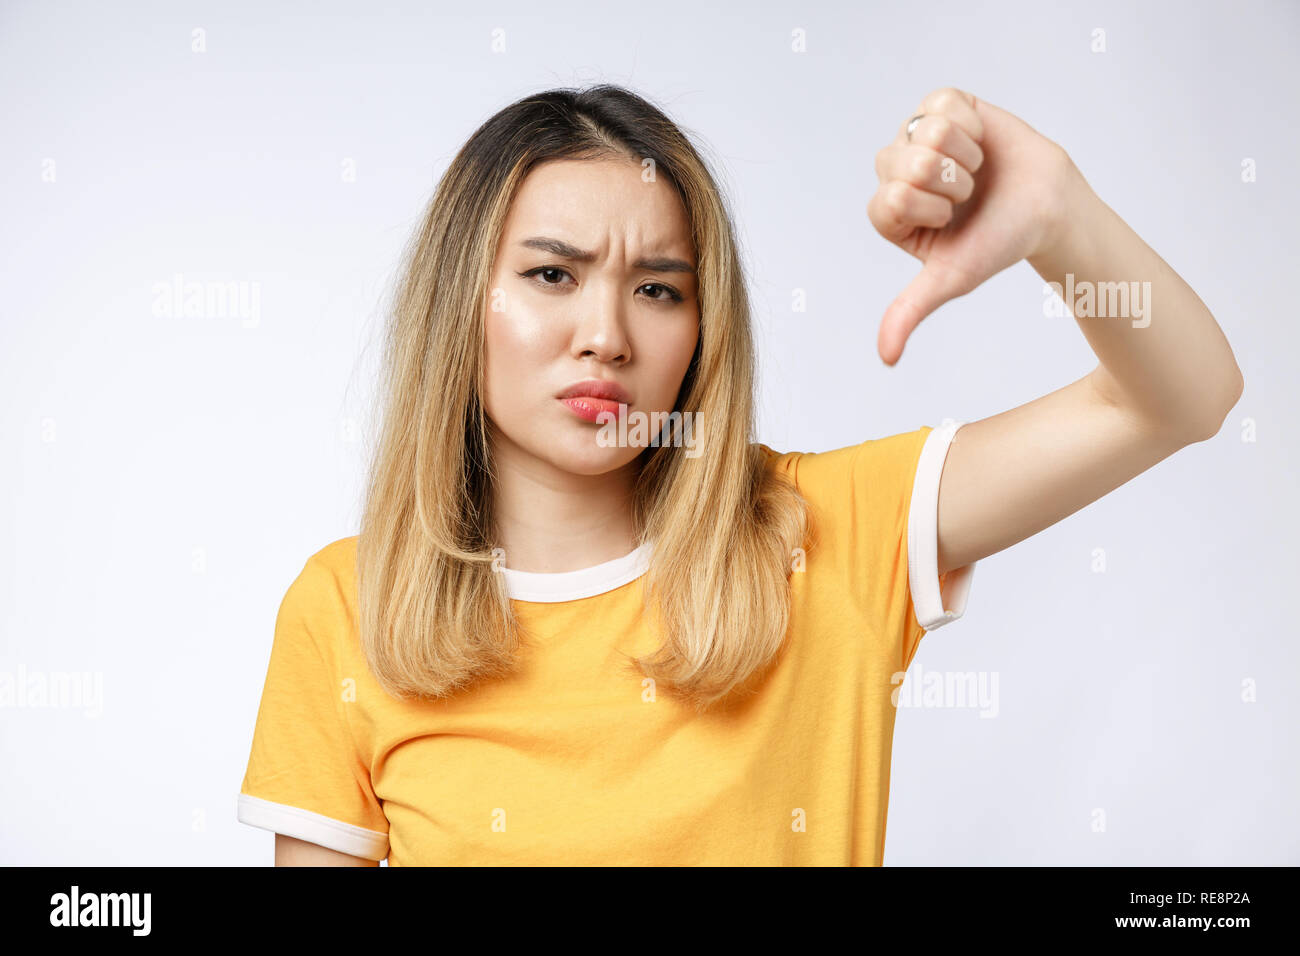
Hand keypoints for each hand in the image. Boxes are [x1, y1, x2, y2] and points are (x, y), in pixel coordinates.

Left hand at [868, 88, 1082, 363]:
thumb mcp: (951, 279)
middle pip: (908, 162)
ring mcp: (916, 137)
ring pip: (927, 130)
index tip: (952, 217)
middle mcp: (895, 173)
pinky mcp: (940, 107)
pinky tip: (978, 142)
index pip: (891, 198)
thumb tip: (885, 359)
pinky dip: (971, 125)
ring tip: (974, 171)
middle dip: (952, 181)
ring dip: (964, 155)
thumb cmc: (998, 243)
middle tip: (967, 194)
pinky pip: (942, 103)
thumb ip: (909, 312)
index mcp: (889, 213)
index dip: (932, 207)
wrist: (1047, 206)